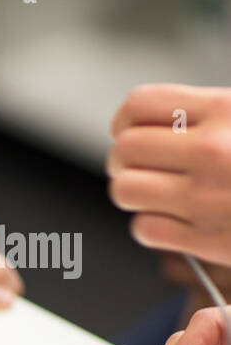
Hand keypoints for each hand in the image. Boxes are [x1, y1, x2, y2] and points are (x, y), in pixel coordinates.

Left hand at [109, 84, 230, 265]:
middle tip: (144, 167)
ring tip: (158, 192)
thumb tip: (150, 121)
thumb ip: (209, 113)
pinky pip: (145, 229)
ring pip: (126, 191)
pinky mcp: (209, 239)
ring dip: (135, 193)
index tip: (134, 131)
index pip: (138, 106)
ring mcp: (207, 198)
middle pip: (124, 151)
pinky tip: (175, 220)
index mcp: (227, 110)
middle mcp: (213, 151)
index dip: (127, 121)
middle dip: (127, 160)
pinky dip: (152, 226)